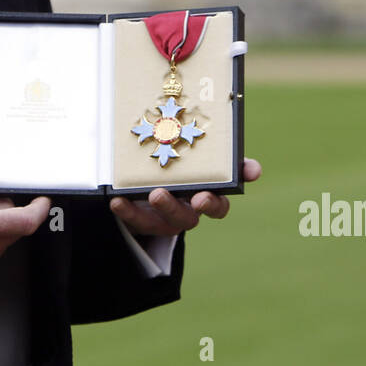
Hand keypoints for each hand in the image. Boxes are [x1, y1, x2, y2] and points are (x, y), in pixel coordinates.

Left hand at [108, 157, 261, 236]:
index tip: (246, 176)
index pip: (225, 196)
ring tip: (156, 194)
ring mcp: (166, 217)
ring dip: (166, 207)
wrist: (138, 184)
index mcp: (205, 192)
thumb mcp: (188, 153)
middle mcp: (189, 208)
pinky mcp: (142, 220)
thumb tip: (240, 145)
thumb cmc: (173, 164)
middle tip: (199, 198)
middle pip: (203, 211)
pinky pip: (136, 220)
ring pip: (171, 221)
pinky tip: (118, 199)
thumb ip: (211, 146)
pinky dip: (128, 211)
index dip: (237, 184)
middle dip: (205, 205)